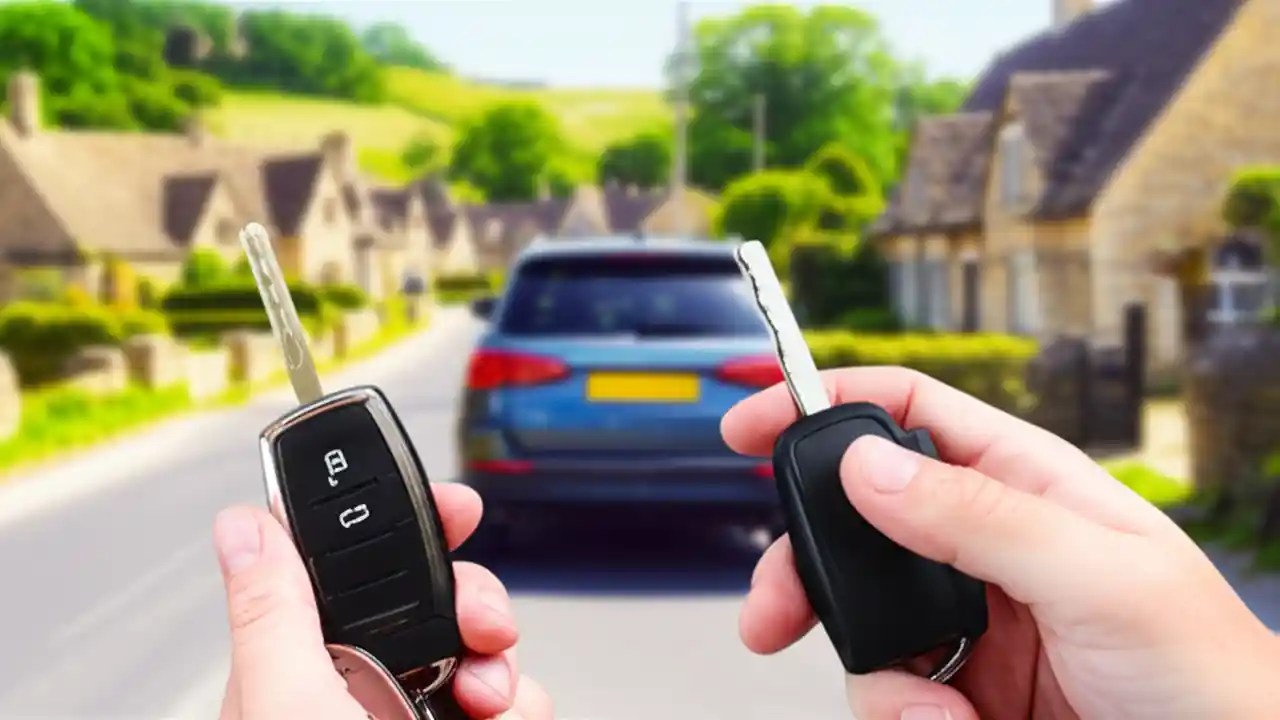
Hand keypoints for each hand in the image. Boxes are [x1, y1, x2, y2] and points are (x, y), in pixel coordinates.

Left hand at [211, 485, 553, 719]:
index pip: (353, 563)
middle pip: (434, 595)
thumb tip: (244, 523)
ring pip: (483, 647)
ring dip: (501, 665)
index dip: (404, 523)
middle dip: (471, 601)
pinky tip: (500, 718)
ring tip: (485, 704)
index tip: (455, 509)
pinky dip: (520, 704)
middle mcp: (361, 687)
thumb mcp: (287, 702)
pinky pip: (514, 697)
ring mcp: (417, 713)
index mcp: (302, 664)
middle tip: (480, 626)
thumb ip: (272, 614)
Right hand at [722, 367, 1279, 719]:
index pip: (907, 413)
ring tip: (933, 708)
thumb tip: (869, 468)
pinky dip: (901, 716)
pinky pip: (885, 691)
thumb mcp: (1099, 577)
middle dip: (806, 566)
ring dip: (874, 673)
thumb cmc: (1209, 675)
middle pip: (854, 523)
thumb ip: (981, 515)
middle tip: (774, 607)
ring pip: (859, 620)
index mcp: (1023, 482)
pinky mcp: (957, 689)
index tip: (752, 423)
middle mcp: (984, 543)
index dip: (825, 404)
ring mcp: (966, 620)